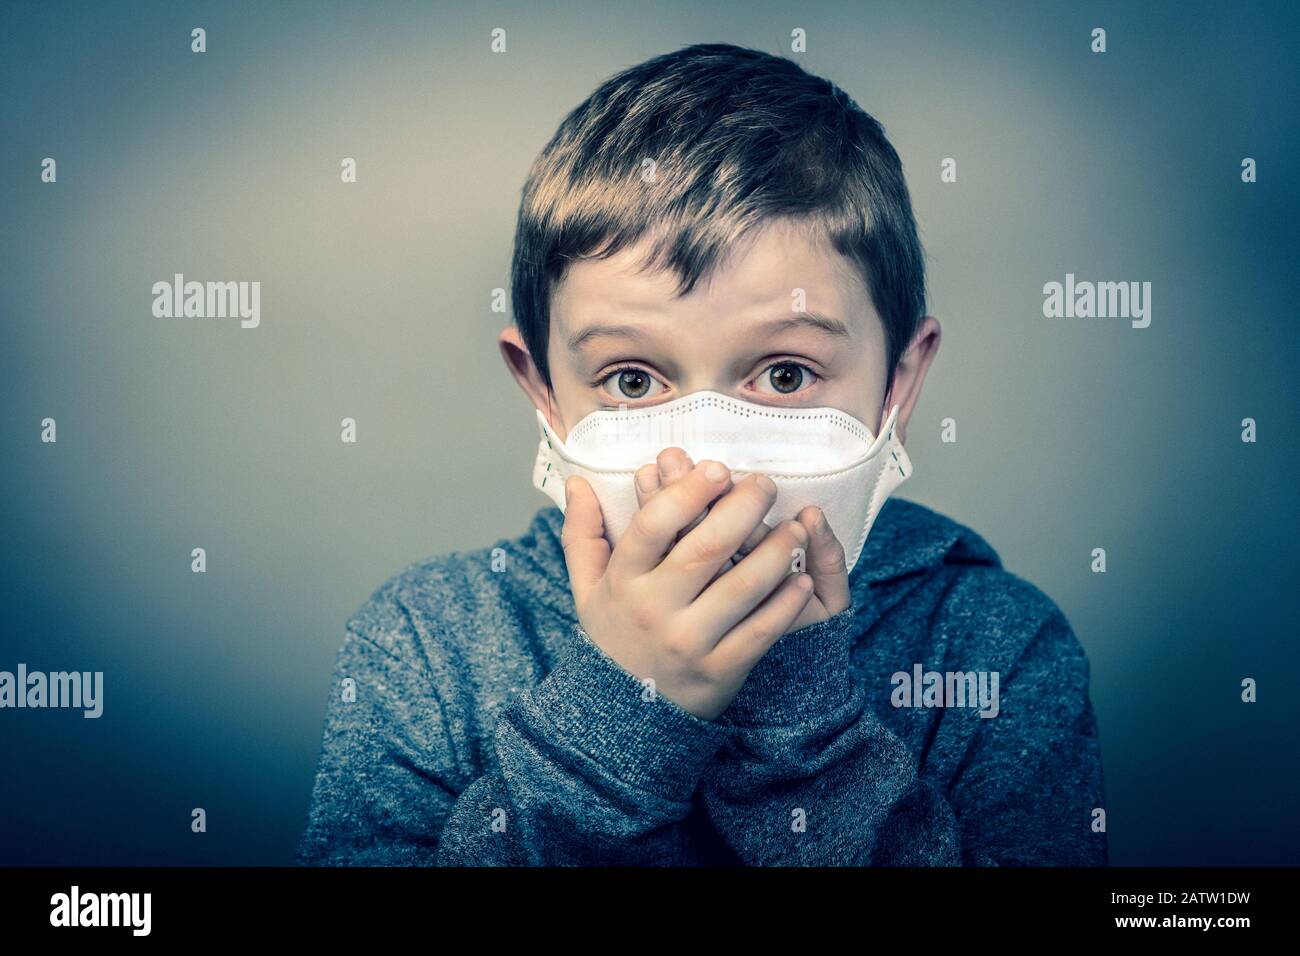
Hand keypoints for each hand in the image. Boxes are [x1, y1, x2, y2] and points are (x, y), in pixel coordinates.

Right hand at [561, 459, 815, 720]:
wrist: (620, 715)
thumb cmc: (613, 636)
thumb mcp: (587, 587)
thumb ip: (582, 532)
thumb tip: (577, 480)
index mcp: (623, 581)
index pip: (652, 526)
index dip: (687, 491)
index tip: (717, 468)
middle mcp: (654, 610)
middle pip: (705, 550)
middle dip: (741, 510)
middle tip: (765, 484)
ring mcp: (689, 642)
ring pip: (741, 588)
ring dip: (775, 552)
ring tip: (796, 528)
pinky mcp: (720, 671)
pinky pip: (760, 631)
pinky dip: (785, 603)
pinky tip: (802, 578)